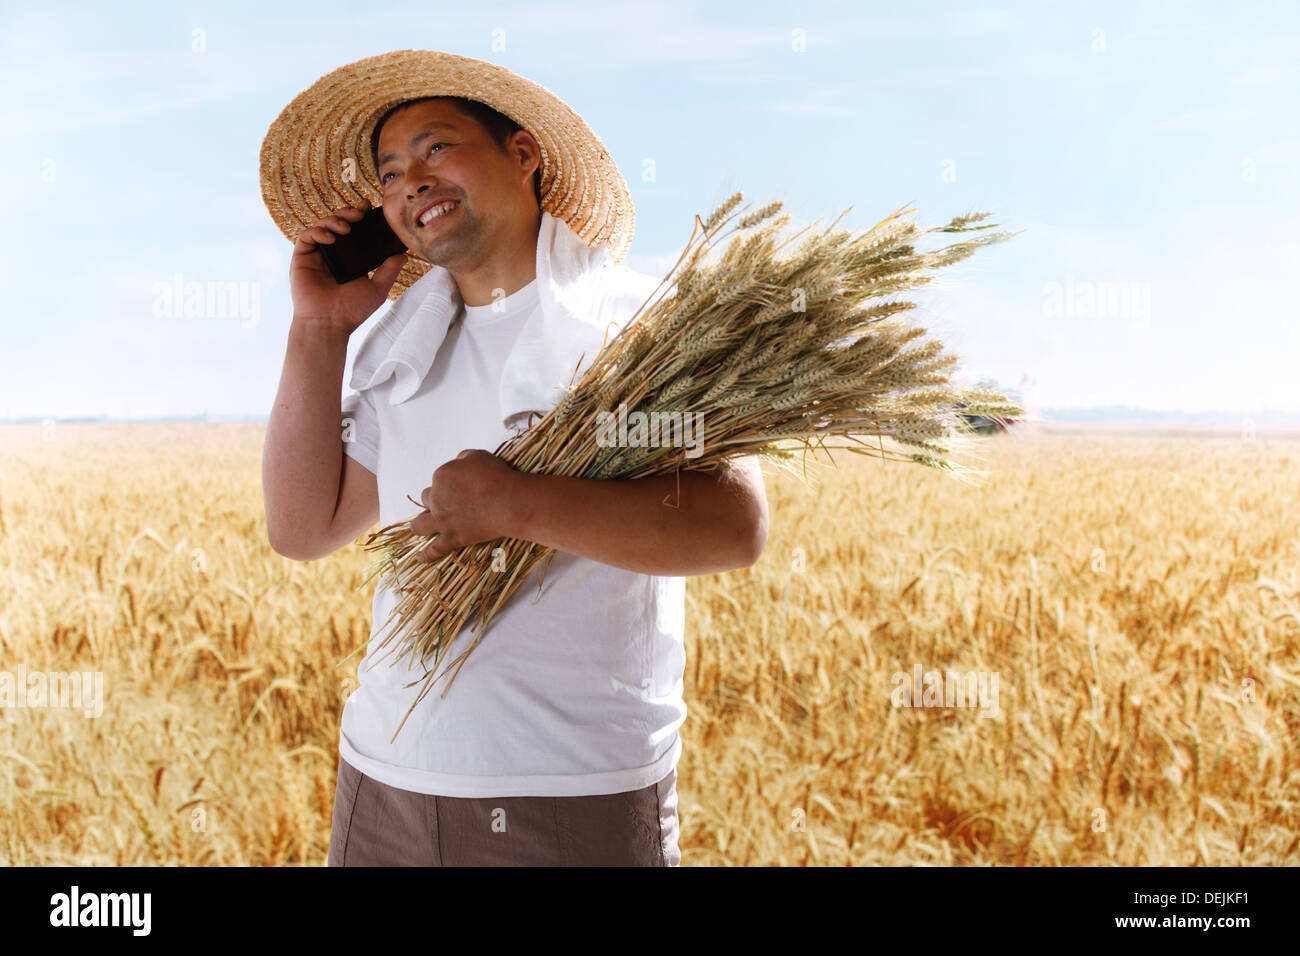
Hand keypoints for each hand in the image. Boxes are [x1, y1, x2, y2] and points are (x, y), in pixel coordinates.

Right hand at [289, 202, 407, 335]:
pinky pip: (307, 235)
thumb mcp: (377, 288)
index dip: (359, 217)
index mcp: (349, 257)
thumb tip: (403, 255)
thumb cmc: (351, 310)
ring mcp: (316, 254)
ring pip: (322, 225)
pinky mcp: (301, 257)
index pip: (354, 231)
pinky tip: (331, 237)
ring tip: (347, 227)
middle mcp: (332, 253)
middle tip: (359, 213)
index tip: (369, 208)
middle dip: (348, 214)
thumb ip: (389, 270)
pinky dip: (318, 231)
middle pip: (337, 223)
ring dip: (334, 220)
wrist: (329, 324)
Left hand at [410, 450, 520, 561]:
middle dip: (435, 500)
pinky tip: (420, 558)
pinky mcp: (452, 538)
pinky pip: (435, 549)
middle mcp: (436, 499)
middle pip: (427, 499)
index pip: (439, 479)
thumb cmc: (496, 476)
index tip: (463, 485)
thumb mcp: (478, 455)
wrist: (507, 501)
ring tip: (420, 527)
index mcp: (441, 477)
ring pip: (420, 524)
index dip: (450, 482)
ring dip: (419, 524)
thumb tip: (458, 463)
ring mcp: (442, 520)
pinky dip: (426, 554)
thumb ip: (462, 459)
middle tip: (449, 503)